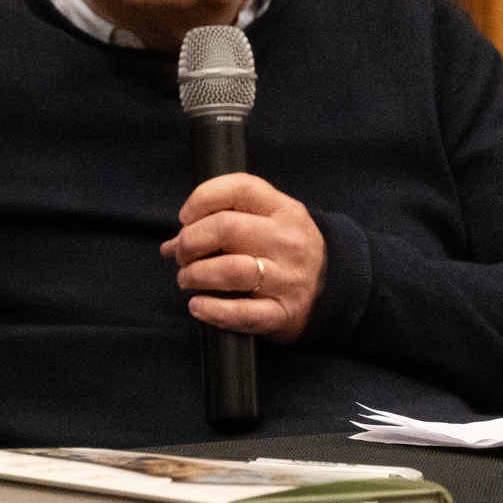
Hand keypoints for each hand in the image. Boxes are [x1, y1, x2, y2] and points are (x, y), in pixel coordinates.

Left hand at [159, 173, 323, 343]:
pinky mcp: (282, 313)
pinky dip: (211, 310)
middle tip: (182, 255)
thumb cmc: (284, 253)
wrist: (332, 293)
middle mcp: (288, 241)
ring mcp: (288, 279)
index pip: (240, 188)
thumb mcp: (267, 224)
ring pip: (230, 270)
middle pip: (225, 228)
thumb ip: (222, 222)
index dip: (202, 199)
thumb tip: (170, 245)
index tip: (186, 217)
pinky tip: (198, 306)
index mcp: (284, 211)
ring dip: (195, 275)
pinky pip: (241, 313)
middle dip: (190, 241)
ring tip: (188, 279)